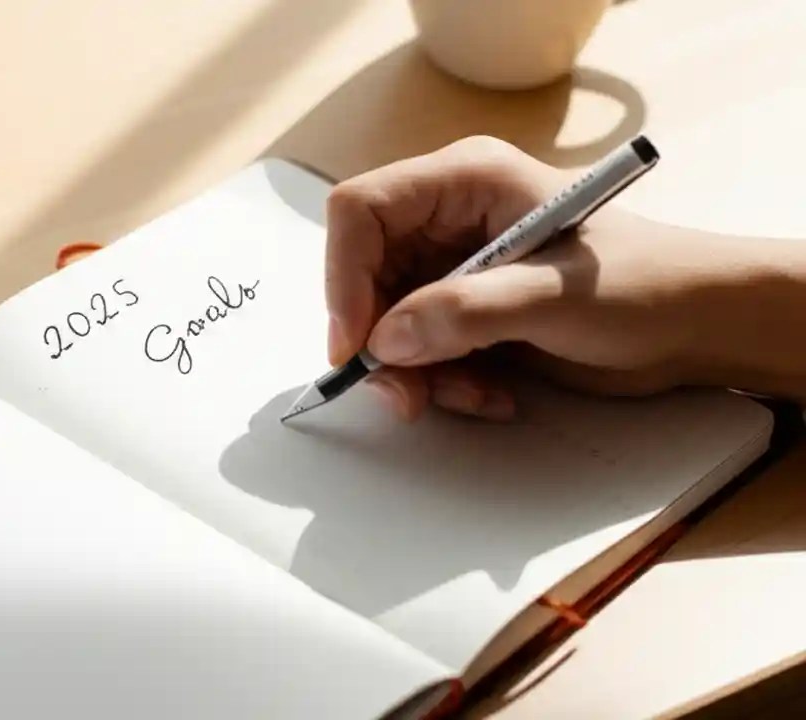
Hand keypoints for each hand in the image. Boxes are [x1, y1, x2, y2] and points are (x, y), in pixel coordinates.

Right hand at [324, 135, 788, 419]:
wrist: (699, 325)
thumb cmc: (645, 287)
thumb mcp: (555, 297)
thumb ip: (465, 313)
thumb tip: (383, 341)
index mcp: (466, 180)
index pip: (361, 211)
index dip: (344, 276)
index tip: (354, 345)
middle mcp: (448, 216)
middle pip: (364, 273)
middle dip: (381, 340)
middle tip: (407, 395)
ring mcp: (454, 264)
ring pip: (385, 320)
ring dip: (415, 372)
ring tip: (471, 396)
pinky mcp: (465, 309)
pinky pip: (417, 348)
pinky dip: (441, 381)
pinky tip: (492, 393)